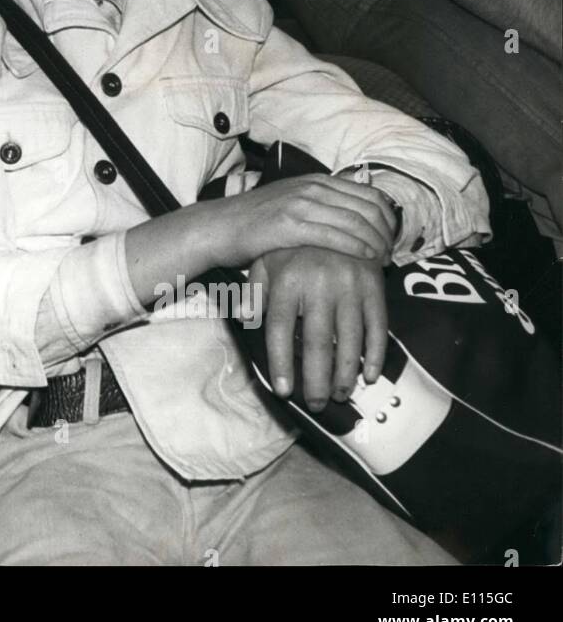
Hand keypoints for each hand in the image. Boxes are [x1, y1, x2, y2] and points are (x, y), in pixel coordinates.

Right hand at [211, 176, 398, 267]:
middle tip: (390, 254)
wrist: (217, 227)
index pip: (369, 194)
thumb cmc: (253, 222)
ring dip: (375, 243)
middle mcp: (311, 188)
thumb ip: (319, 205)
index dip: (388, 218)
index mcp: (315, 181)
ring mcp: (300, 204)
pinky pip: (334, 235)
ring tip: (381, 261)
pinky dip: (356, 247)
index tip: (390, 240)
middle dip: (386, 233)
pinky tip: (365, 258)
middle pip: (368, 207)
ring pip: (355, 221)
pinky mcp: (289, 225)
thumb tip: (352, 215)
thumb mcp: (290, 203)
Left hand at [248, 246, 386, 411]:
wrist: (339, 218)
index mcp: (287, 279)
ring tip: (338, 395)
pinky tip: (369, 376)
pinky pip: (377, 328)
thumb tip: (243, 319)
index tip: (283, 391)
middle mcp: (319, 284)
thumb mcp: (266, 262)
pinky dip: (375, 355)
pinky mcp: (375, 288)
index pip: (280, 330)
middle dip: (315, 379)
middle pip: (316, 342)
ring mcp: (350, 286)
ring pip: (348, 341)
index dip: (282, 363)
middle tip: (314, 403)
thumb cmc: (294, 248)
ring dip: (344, 374)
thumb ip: (254, 291)